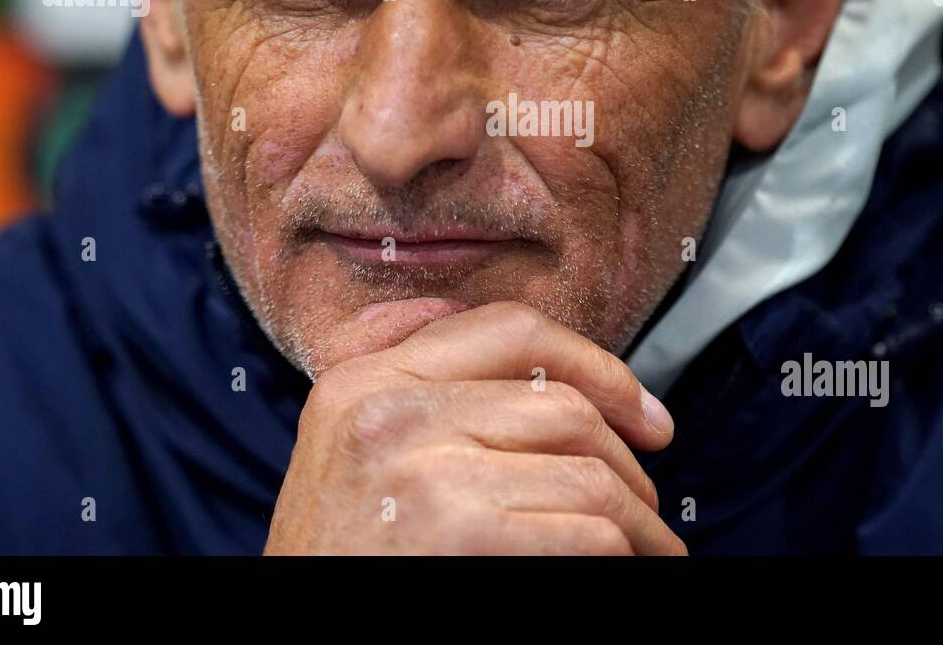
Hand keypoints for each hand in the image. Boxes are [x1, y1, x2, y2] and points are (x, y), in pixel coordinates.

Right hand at [264, 300, 685, 554]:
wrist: (289, 631)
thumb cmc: (341, 554)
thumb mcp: (349, 448)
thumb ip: (416, 383)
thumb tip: (538, 351)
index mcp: (363, 378)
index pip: (508, 328)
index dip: (595, 363)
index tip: (640, 411)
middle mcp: (387, 410)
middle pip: (562, 404)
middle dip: (627, 457)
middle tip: (650, 499)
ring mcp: (419, 469)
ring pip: (587, 471)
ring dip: (638, 517)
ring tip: (653, 546)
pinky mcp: (454, 530)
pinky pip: (587, 532)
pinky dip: (622, 554)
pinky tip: (621, 568)